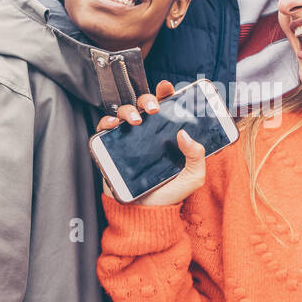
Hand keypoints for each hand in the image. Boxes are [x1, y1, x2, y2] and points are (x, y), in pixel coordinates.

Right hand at [96, 81, 205, 205]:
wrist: (145, 215)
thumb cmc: (168, 195)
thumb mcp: (192, 177)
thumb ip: (197, 157)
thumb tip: (185, 133)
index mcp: (167, 135)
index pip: (166, 107)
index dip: (165, 93)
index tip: (167, 87)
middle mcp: (147, 134)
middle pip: (144, 105)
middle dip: (148, 100)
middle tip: (155, 110)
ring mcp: (128, 140)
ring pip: (125, 113)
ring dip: (129, 110)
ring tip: (136, 121)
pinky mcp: (111, 149)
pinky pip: (105, 129)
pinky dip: (106, 121)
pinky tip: (113, 124)